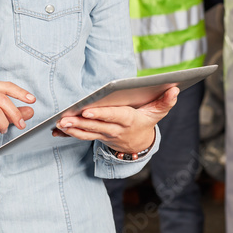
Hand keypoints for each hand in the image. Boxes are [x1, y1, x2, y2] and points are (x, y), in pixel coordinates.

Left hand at [53, 86, 178, 154]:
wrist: (140, 143)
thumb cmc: (147, 121)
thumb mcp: (158, 112)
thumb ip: (165, 101)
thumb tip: (174, 89)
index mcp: (129, 120)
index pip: (114, 116)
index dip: (101, 114)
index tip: (87, 111)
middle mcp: (116, 130)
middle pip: (96, 126)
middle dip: (80, 123)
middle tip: (64, 118)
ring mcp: (106, 135)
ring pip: (87, 133)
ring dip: (72, 129)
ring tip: (59, 123)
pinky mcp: (98, 137)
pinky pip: (83, 136)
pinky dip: (70, 134)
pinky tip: (57, 130)